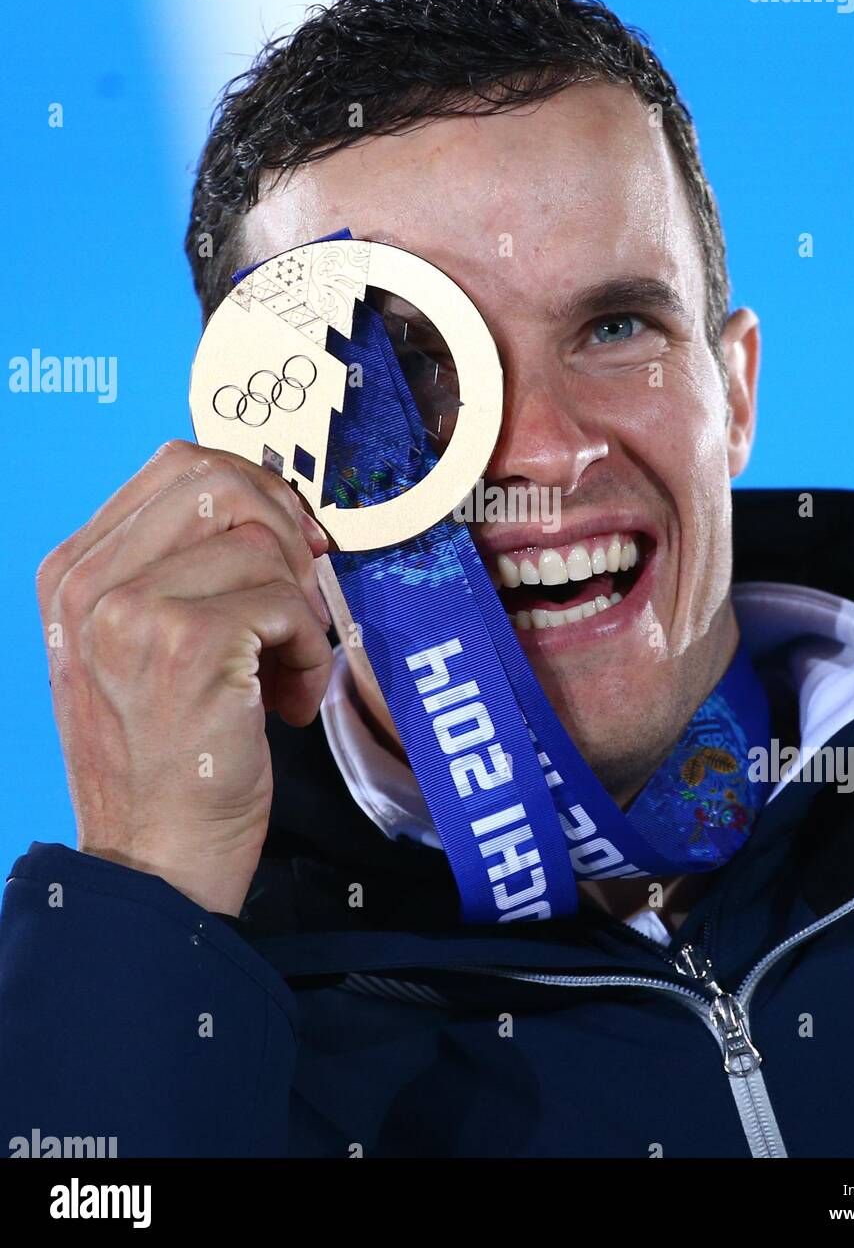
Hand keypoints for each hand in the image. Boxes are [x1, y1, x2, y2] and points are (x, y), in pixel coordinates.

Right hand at [36, 440, 333, 915]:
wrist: (152, 862)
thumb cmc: (165, 758)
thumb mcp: (140, 648)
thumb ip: (179, 570)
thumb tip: (274, 510)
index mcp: (73, 573)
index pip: (180, 465)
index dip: (255, 493)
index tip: (290, 543)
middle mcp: (89, 584)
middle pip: (220, 481)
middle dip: (284, 532)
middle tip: (301, 598)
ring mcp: (132, 611)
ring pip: (263, 545)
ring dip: (299, 611)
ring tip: (282, 674)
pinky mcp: (189, 644)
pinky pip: (287, 601)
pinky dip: (307, 652)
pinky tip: (285, 703)